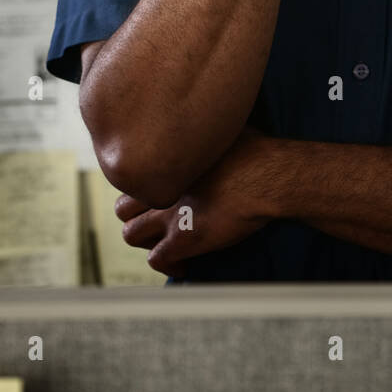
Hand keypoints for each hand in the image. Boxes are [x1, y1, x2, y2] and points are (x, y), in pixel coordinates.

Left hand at [114, 128, 278, 277]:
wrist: (268, 178)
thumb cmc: (256, 151)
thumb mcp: (224, 130)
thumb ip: (207, 134)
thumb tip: (213, 124)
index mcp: (168, 161)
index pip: (134, 177)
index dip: (145, 189)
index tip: (162, 196)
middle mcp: (162, 189)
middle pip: (123, 208)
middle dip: (137, 217)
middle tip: (158, 221)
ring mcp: (169, 216)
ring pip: (131, 235)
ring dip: (147, 242)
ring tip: (168, 244)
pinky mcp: (183, 240)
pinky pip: (158, 261)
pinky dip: (167, 266)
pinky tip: (183, 266)